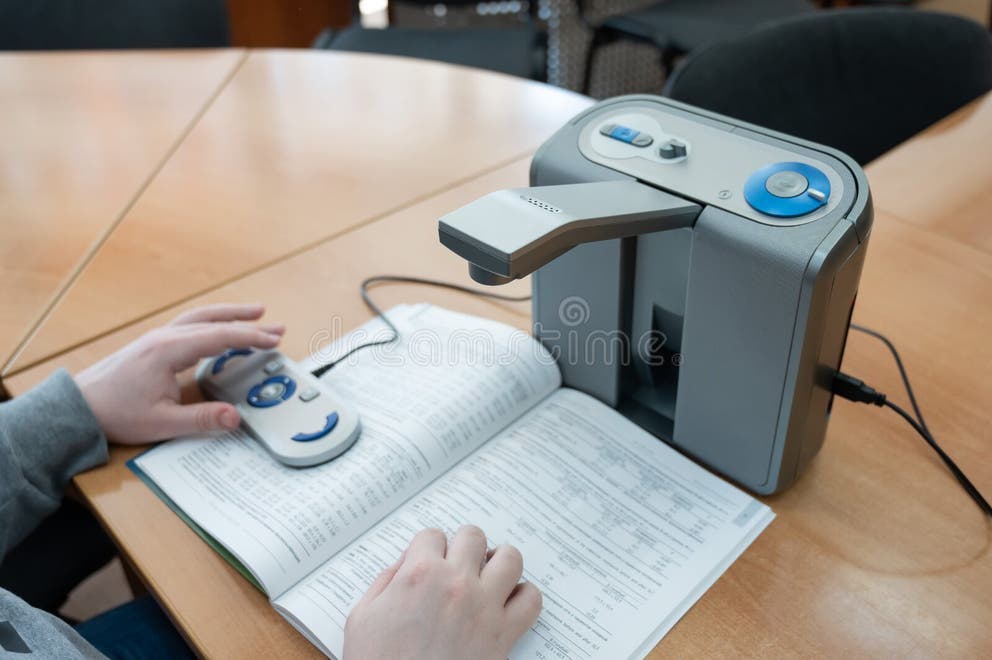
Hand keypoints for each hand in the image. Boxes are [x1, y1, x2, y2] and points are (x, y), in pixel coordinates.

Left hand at [74, 303, 284, 443]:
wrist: (78, 408)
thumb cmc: (114, 413)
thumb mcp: (162, 422)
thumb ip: (203, 418)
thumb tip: (235, 417)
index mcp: (168, 351)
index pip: (219, 337)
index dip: (250, 338)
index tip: (273, 340)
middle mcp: (163, 338)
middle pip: (213, 319)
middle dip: (247, 321)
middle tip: (274, 324)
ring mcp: (156, 339)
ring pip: (200, 318)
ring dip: (229, 315)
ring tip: (255, 315)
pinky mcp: (152, 345)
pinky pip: (190, 325)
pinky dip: (212, 323)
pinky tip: (219, 330)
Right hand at [343, 526, 541, 659]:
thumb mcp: (362, 617)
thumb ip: (385, 581)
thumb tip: (406, 564)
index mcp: (419, 575)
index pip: (432, 535)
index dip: (428, 549)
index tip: (428, 561)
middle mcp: (456, 583)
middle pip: (472, 537)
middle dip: (463, 548)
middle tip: (457, 565)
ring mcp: (484, 606)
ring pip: (510, 558)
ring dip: (499, 562)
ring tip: (489, 575)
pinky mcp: (504, 634)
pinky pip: (532, 599)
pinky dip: (524, 596)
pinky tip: (508, 602)